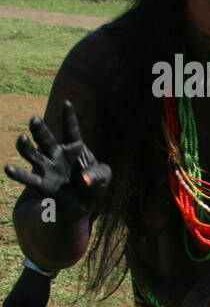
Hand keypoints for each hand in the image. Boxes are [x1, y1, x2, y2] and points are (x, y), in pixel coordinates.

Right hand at [4, 101, 110, 220]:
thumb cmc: (94, 184)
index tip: (67, 102)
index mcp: (74, 148)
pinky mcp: (42, 183)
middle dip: (39, 129)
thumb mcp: (104, 178)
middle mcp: (57, 154)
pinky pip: (28, 178)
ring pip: (33, 154)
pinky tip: (8, 169)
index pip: (71, 129)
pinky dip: (18, 174)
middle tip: (35, 119)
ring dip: (26, 146)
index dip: (68, 116)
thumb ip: (98, 175)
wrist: (83, 204)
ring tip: (23, 139)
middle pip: (46, 138)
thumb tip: (84, 179)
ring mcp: (47, 167)